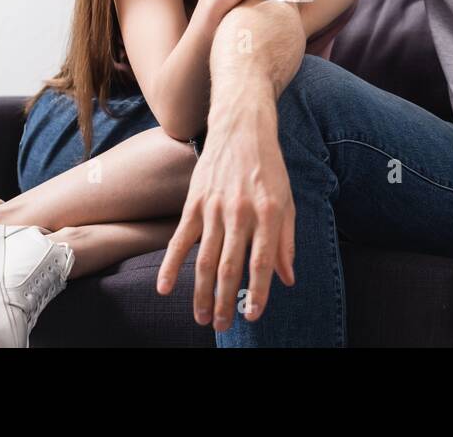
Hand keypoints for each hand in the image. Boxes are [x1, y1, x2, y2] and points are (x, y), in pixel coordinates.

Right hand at [156, 93, 295, 332]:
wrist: (242, 127)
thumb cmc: (269, 167)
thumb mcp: (288, 200)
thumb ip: (287, 242)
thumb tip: (287, 279)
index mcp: (269, 213)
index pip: (262, 263)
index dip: (257, 292)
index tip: (252, 315)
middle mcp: (241, 213)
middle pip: (229, 267)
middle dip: (225, 301)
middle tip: (221, 325)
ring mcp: (214, 208)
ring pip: (204, 259)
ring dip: (201, 293)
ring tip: (201, 317)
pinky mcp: (194, 202)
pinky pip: (180, 239)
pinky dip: (171, 265)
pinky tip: (165, 288)